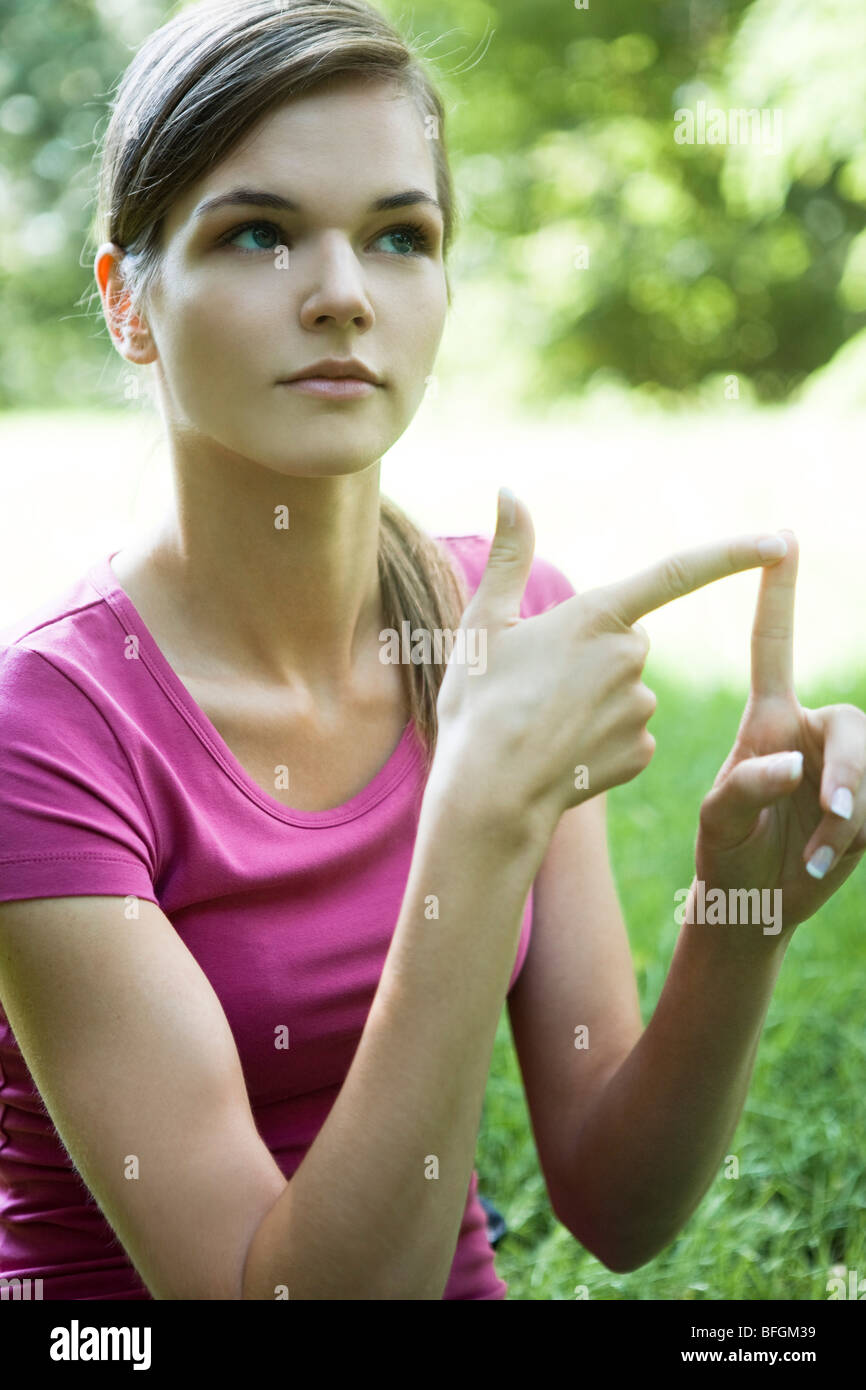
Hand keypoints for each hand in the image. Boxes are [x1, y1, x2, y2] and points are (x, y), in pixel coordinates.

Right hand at [433, 489, 794, 834]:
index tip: (779, 539)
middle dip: (596, 653)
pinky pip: (629, 733)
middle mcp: (630, 657)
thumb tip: (509, 490)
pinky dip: (600, 739)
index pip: (677, 572)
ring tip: (544, 722)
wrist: (487, 795)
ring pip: (628, 689)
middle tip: (540, 682)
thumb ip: (509, 554)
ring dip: (595, 699)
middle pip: (629, 641)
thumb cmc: (478, 705)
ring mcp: (640, 708)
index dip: (733, 553)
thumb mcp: (483, 623)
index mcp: (597, 616)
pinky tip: (564, 752)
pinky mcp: (640, 752)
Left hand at [695, 529, 865, 936]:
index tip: (784, 538)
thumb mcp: (720, 823)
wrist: (754, 905)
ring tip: (813, 853)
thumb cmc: (727, 853)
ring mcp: (844, 764)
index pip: (772, 644)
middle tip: (833, 813)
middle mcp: (810, 730)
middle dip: (849, 770)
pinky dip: (854, 837)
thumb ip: (746, 790)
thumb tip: (792, 764)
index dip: (777, 593)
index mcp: (768, 718)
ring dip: (847, 817)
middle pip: (851, 722)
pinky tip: (821, 861)